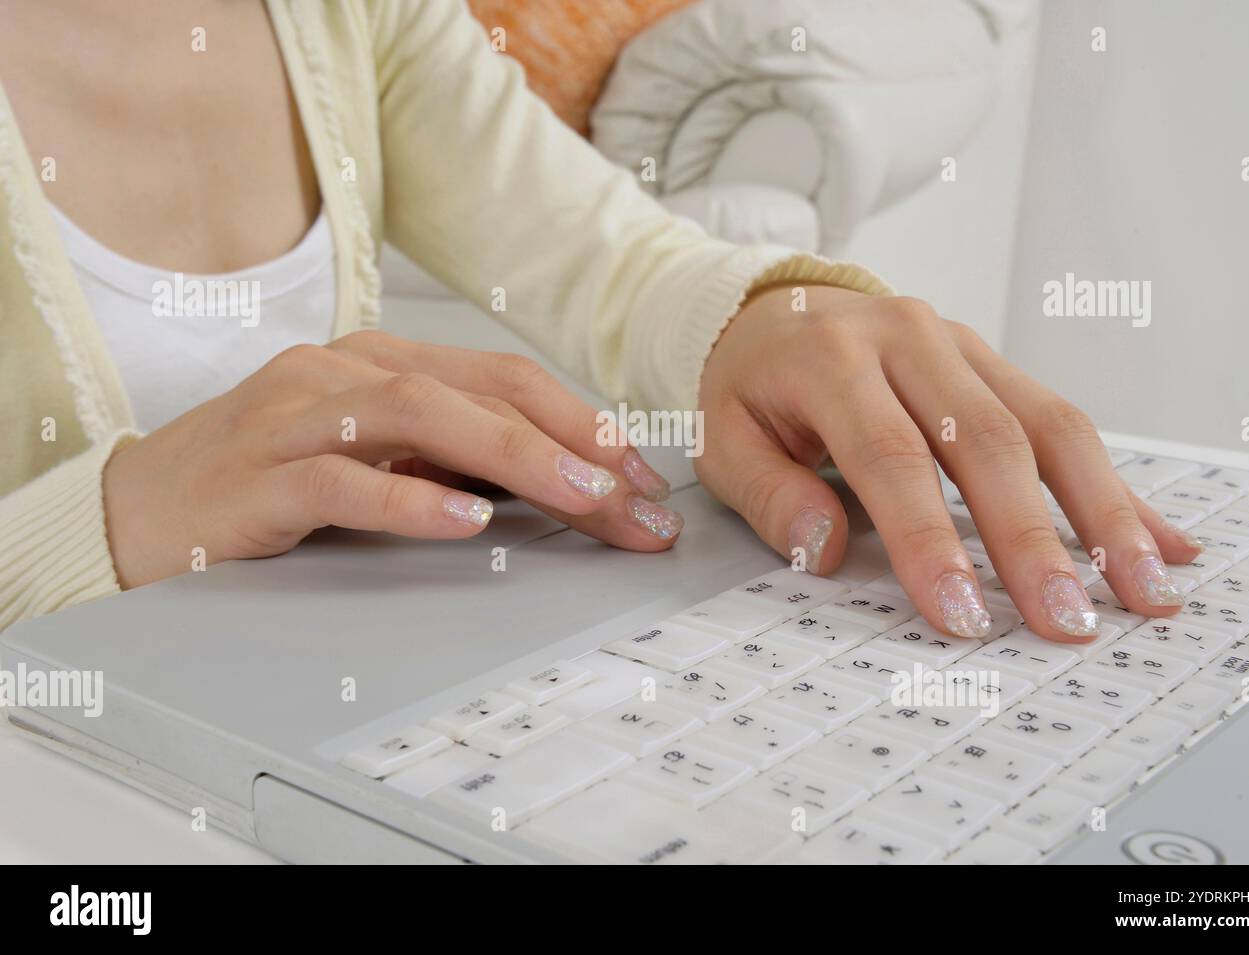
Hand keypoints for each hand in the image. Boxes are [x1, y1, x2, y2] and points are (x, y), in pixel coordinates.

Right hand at [103, 331, 680, 587]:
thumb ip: (451, 459)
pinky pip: (342, 480)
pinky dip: (409, 499)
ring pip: (422, 415)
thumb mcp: (378, 460)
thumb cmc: (270, 483)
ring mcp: (297, 417)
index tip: (644, 479)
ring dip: (515, 457)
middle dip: (575, 446)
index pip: (506, 380)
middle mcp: (344, 373)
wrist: (140, 512)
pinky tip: (465, 522)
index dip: (585, 424)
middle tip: (639, 503)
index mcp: (382, 362)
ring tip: (582, 498)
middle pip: (482, 393)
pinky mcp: (258, 476)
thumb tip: (561, 484)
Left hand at [696, 287, 1200, 642]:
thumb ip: (770, 494)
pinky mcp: (995, 364)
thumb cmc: (750, 384)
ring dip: (1103, 511)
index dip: (931, 540)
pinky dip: (1114, 486)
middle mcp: (909, 340)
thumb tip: (826, 550)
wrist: (774, 306)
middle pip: (987, 440)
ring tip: (1144, 588)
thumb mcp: (721, 438)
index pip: (892, 457)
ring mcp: (962, 347)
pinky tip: (1160, 539)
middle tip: (1067, 620)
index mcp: (832, 358)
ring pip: (1048, 426)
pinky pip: (1063, 422)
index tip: (964, 615)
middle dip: (1032, 539)